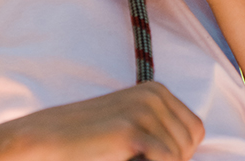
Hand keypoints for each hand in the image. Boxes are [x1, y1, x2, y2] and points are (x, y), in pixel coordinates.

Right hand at [18, 82, 203, 160]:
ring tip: (132, 158)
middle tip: (143, 159)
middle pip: (190, 143)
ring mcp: (143, 110)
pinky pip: (167, 159)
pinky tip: (129, 160)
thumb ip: (160, 129)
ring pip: (179, 154)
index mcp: (157, 90)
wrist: (49, 138)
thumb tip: (188, 153)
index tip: (158, 156)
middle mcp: (154, 95)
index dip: (182, 152)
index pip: (195, 129)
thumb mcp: (132, 123)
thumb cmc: (90, 138)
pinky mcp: (131, 130)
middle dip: (173, 159)